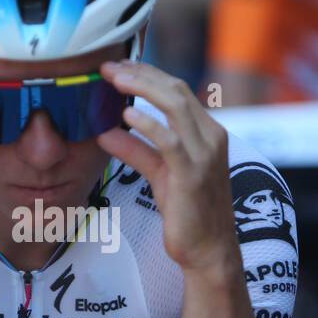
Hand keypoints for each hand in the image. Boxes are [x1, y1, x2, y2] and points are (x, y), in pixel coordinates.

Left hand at [97, 60, 238, 273]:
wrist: (208, 251)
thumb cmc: (187, 213)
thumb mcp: (158, 174)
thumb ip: (136, 151)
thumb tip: (106, 133)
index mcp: (207, 132)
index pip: (177, 90)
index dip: (147, 74)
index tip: (118, 67)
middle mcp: (211, 137)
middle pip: (175, 90)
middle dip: (141, 74)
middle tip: (109, 67)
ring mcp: (205, 154)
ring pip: (175, 106)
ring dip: (142, 88)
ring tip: (114, 80)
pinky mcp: (193, 174)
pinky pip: (170, 141)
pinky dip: (148, 124)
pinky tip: (126, 115)